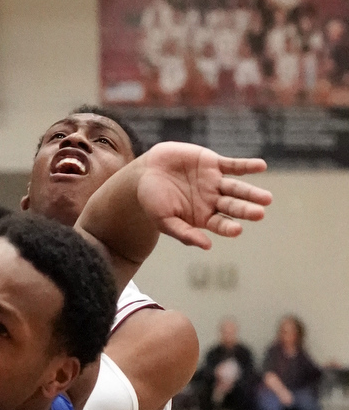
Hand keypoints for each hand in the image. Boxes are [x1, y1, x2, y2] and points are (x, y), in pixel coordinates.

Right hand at [135, 143, 270, 250]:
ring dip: (252, 192)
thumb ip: (184, 233)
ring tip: (266, 198)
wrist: (144, 172)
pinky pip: (233, 165)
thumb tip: (207, 246)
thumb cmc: (151, 200)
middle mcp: (212, 200)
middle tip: (260, 213)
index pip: (220, 224)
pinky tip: (261, 166)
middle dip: (246, 210)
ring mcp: (214, 181)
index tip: (237, 230)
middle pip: (233, 206)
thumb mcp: (163, 219)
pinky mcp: (212, 163)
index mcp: (202, 216)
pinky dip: (247, 165)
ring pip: (237, 188)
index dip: (228, 227)